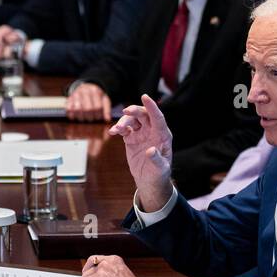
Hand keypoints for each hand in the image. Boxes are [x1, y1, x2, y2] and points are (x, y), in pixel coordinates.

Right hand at [66, 82, 111, 121]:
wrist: (85, 87)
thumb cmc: (96, 96)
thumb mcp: (104, 100)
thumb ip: (107, 109)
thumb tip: (107, 119)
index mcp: (95, 91)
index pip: (97, 107)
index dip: (98, 116)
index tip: (98, 118)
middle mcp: (85, 91)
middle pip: (88, 109)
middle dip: (90, 117)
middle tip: (91, 119)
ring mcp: (76, 94)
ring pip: (78, 110)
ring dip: (81, 117)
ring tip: (84, 118)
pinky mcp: (69, 98)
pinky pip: (69, 109)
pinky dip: (71, 115)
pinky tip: (75, 117)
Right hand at [109, 94, 173, 210]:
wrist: (148, 179)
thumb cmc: (159, 174)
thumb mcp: (160, 168)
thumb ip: (157, 159)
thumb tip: (151, 150)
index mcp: (163, 135)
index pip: (158, 118)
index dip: (152, 107)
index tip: (145, 97)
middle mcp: (152, 131)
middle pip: (144, 115)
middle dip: (135, 110)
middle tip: (125, 111)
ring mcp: (141, 133)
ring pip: (132, 119)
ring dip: (124, 121)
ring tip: (117, 129)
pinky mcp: (132, 138)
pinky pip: (124, 128)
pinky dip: (118, 128)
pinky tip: (113, 132)